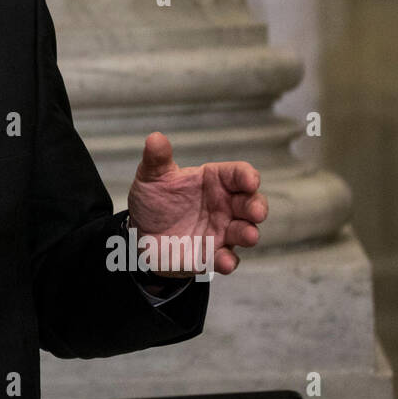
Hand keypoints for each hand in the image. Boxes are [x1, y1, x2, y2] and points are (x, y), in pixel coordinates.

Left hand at [126, 132, 266, 276]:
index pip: (238, 174)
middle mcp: (225, 205)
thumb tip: (155, 138)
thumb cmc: (154, 201)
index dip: (247, 176)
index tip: (250, 181)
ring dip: (248, 234)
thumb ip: (157, 159)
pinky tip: (222, 260)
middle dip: (257, 207)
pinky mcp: (213, 255)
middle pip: (251, 203)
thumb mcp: (152, 177)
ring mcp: (222, 231)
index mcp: (214, 181)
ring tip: (248, 235)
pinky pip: (227, 259)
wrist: (140, 235)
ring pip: (245, 232)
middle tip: (256, 212)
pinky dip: (228, 261)